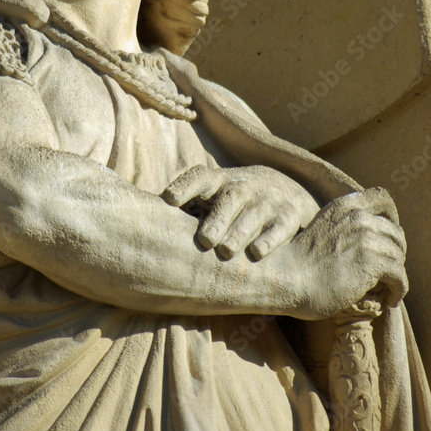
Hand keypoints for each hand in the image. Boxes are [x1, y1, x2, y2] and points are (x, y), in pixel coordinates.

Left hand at [162, 163, 319, 259]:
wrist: (287, 189)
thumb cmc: (232, 201)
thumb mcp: (211, 197)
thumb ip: (184, 208)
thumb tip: (142, 227)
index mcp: (217, 182)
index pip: (199, 177)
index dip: (184, 186)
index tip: (168, 199)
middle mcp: (243, 188)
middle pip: (230, 198)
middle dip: (217, 218)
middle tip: (205, 241)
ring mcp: (267, 201)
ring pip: (254, 214)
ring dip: (240, 232)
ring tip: (226, 251)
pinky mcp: (288, 216)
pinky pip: (280, 227)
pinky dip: (270, 240)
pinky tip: (257, 253)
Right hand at [286, 188, 407, 318]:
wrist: (283, 278)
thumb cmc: (298, 263)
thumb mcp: (321, 231)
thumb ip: (343, 227)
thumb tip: (367, 240)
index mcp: (343, 205)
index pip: (382, 198)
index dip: (392, 216)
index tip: (388, 235)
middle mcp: (357, 217)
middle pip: (396, 232)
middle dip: (396, 252)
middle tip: (387, 271)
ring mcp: (364, 238)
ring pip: (399, 256)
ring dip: (396, 274)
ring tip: (388, 289)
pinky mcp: (369, 263)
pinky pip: (400, 276)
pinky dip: (399, 290)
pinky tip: (390, 300)